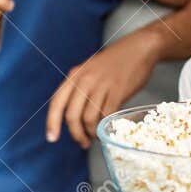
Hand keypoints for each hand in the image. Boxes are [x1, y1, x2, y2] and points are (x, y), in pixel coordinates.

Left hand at [46, 30, 162, 147]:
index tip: (51, 138)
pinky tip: (106, 129)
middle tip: (82, 143)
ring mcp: (101, 85)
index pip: (57, 102)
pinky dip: (105, 126)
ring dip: (91, 133)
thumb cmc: (115, 61)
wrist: (139, 48)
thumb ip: (81, 89)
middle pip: (72, 116)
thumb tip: (75, 115)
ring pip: (89, 119)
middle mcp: (85, 80)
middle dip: (76, 134)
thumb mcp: (90, 70)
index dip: (52, 123)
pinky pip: (106, 115)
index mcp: (74, 75)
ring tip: (95, 136)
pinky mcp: (118, 91)